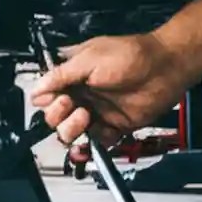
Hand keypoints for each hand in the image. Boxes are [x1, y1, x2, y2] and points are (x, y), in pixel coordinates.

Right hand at [30, 33, 194, 146]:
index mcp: (72, 77)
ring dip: (70, 129)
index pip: (46, 95)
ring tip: (85, 117)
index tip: (53, 98)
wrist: (165, 68)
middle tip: (69, 105)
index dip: (45, 100)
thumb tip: (36, 89)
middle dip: (56, 115)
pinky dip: (92, 145)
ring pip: (70, 132)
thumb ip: (60, 75)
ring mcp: (97, 113)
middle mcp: (82, 96)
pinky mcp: (114, 126)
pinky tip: (92, 139)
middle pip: (54, 117)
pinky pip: (96, 142)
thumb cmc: (130, 55)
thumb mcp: (89, 58)